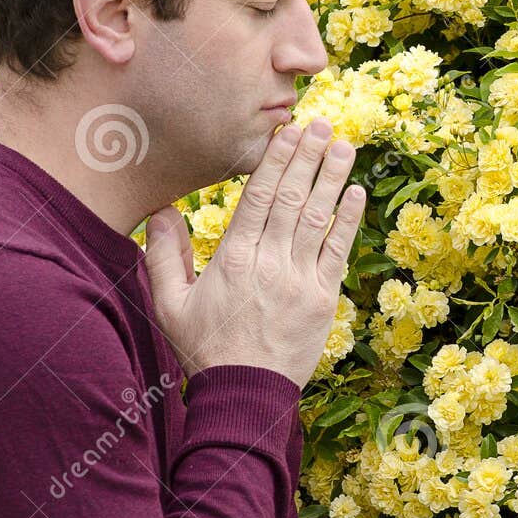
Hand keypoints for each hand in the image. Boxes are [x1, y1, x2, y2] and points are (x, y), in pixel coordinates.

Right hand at [143, 117, 362, 389]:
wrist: (246, 394)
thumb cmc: (205, 350)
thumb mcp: (170, 304)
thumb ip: (164, 255)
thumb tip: (160, 209)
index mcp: (233, 258)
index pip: (259, 197)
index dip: (277, 160)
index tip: (288, 132)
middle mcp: (270, 262)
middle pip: (292, 198)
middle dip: (309, 157)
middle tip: (323, 124)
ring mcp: (300, 280)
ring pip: (318, 218)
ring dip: (333, 179)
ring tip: (345, 146)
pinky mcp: (324, 299)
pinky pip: (338, 252)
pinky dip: (348, 221)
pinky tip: (356, 193)